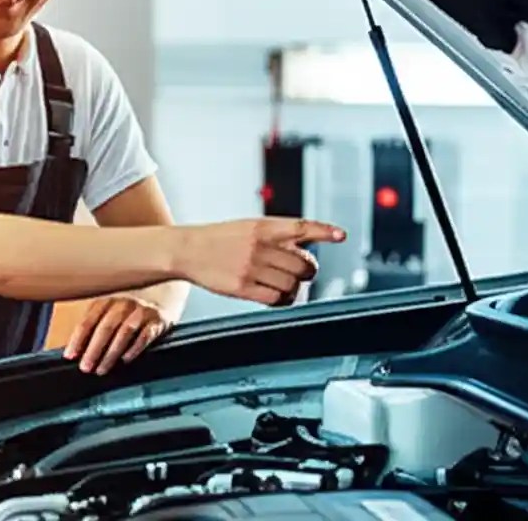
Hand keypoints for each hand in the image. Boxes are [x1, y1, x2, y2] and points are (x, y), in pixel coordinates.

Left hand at [63, 296, 169, 374]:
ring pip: (123, 333)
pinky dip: (134, 348)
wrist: (166, 289)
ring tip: (102, 369)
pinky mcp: (158, 319)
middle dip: (93, 350)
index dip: (77, 339)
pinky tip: (126, 360)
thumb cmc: (133, 303)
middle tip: (85, 367)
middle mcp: (123, 303)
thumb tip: (79, 347)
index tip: (70, 356)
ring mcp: (141, 310)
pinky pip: (145, 335)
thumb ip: (98, 321)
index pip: (88, 320)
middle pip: (105, 328)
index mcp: (107, 300)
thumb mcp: (113, 306)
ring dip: (111, 353)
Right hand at [181, 217, 344, 304]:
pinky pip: (276, 299)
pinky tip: (277, 296)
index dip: (324, 231)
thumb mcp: (247, 227)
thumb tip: (308, 245)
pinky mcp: (242, 287)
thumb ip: (276, 234)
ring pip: (292, 285)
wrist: (186, 250)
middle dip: (307, 271)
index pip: (300, 227)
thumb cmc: (219, 239)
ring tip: (285, 286)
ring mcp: (250, 267)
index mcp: (261, 227)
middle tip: (300, 273)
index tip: (341, 235)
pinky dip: (282, 300)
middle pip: (303, 264)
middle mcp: (258, 246)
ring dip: (294, 288)